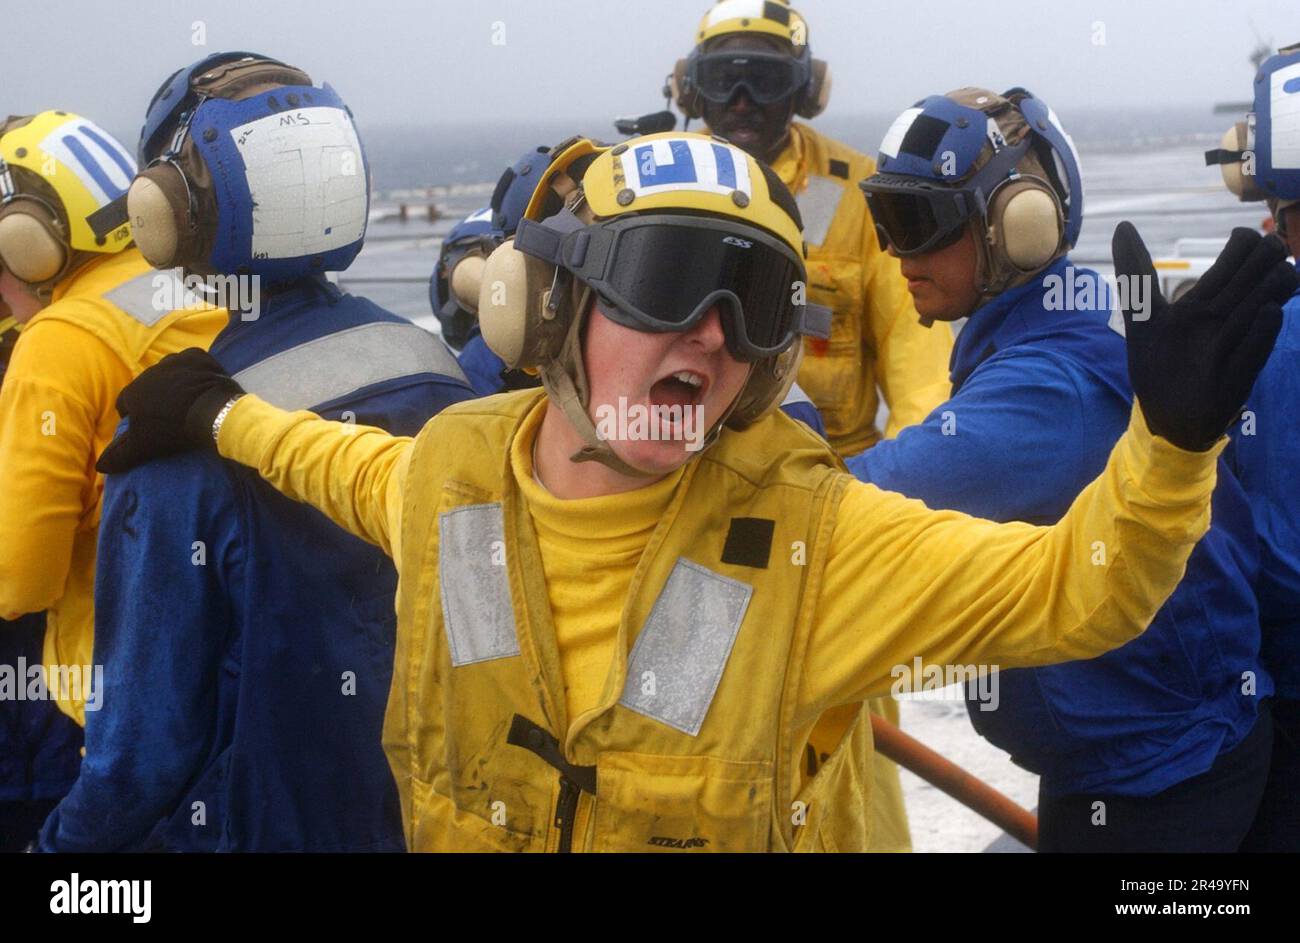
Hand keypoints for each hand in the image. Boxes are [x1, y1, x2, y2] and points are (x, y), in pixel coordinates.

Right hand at [96, 348, 243, 473]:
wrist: (212, 413)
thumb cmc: (173, 430)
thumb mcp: (143, 447)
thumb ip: (119, 455)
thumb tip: (100, 466)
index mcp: (133, 391)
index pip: (125, 404)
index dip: (133, 417)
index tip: (146, 428)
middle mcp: (150, 371)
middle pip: (148, 387)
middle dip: (154, 398)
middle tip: (170, 415)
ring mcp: (174, 361)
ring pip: (169, 372)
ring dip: (175, 383)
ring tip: (188, 401)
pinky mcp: (198, 356)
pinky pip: (192, 363)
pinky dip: (196, 371)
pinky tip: (202, 385)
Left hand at [1112, 222, 1297, 450]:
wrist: (1167, 418)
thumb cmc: (1156, 365)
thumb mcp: (1141, 319)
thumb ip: (1134, 273)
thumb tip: (1123, 225)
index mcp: (1206, 299)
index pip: (1241, 250)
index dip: (1245, 243)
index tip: (1242, 247)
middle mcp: (1228, 314)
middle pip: (1264, 262)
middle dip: (1267, 256)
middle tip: (1256, 271)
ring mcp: (1240, 339)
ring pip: (1273, 291)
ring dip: (1272, 284)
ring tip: (1261, 295)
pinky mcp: (1244, 370)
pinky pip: (1263, 338)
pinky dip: (1265, 324)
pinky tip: (1266, 314)